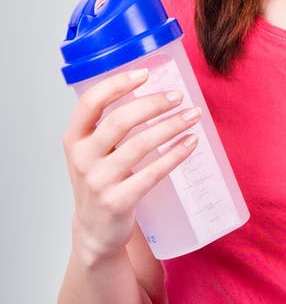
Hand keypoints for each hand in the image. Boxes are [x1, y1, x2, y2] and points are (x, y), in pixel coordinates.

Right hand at [62, 69, 199, 262]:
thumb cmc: (100, 179)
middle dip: (153, 104)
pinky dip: (175, 154)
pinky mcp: (119, 201)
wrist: (95, 230)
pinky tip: (190, 142)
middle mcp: (82, 159)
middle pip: (120, 121)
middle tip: (178, 96)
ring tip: (192, 115)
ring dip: (171, 126)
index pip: (90, 102)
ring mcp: (99, 182)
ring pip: (140, 145)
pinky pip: (153, 173)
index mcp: (74, 139)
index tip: (145, 73)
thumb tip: (154, 88)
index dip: (117, 84)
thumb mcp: (92, 150)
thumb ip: (109, 124)